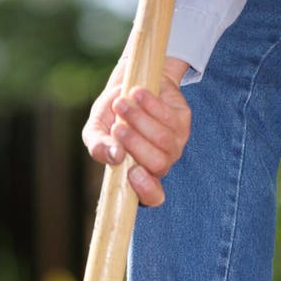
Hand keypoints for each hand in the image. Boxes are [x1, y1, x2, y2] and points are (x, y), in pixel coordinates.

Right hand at [82, 56, 191, 206]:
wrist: (130, 82)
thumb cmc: (112, 114)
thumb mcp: (97, 129)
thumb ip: (98, 146)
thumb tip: (114, 156)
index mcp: (139, 174)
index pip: (152, 197)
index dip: (146, 190)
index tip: (132, 173)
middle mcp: (160, 164)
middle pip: (158, 164)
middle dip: (136, 144)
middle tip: (117, 127)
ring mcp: (175, 143)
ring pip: (164, 140)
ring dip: (140, 120)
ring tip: (121, 103)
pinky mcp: (183, 120)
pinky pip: (169, 116)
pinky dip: (149, 104)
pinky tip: (136, 93)